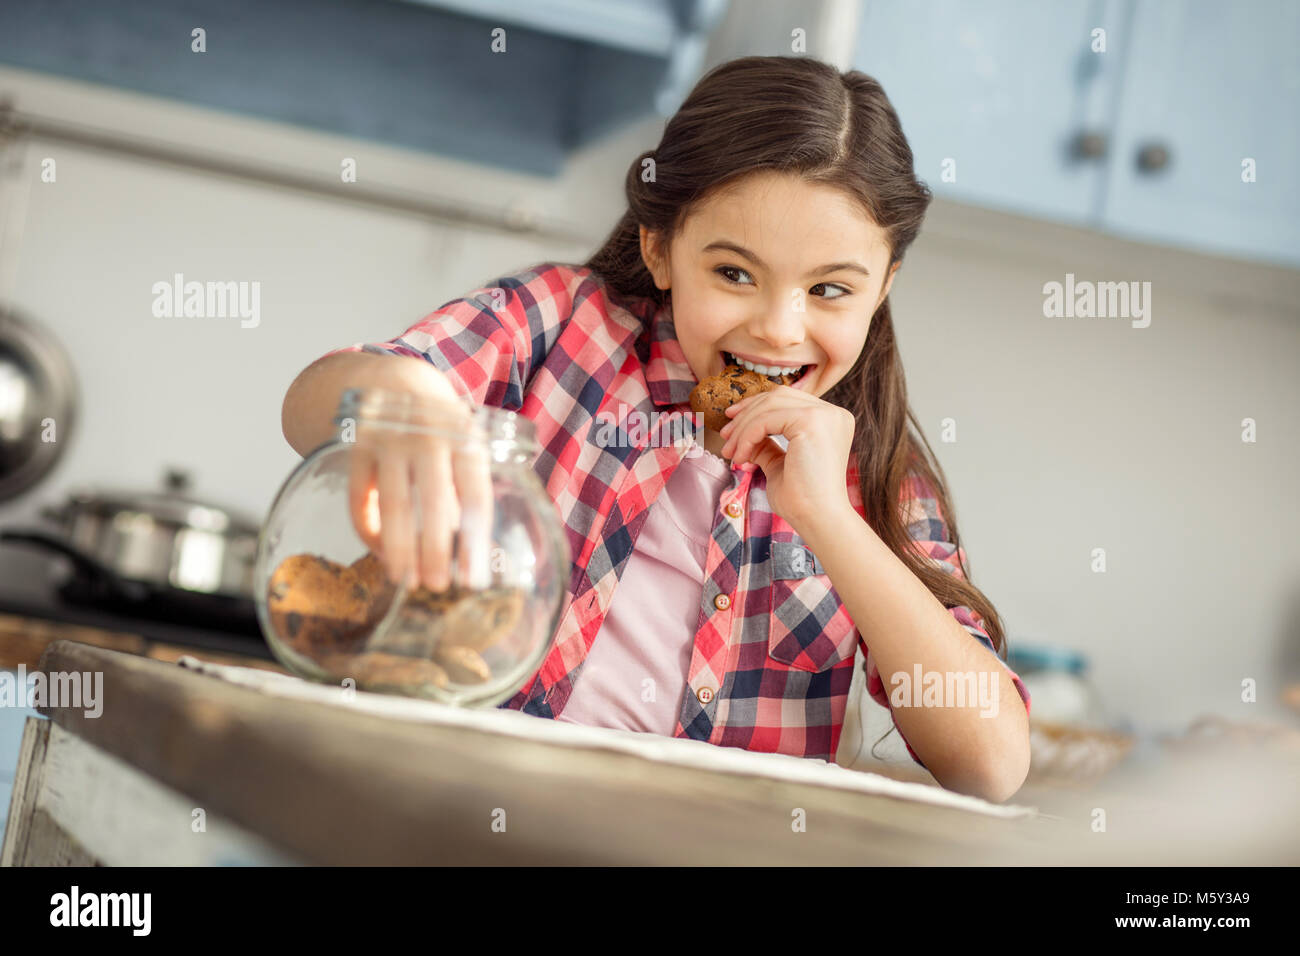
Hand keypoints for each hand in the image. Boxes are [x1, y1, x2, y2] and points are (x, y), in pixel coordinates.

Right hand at [346, 382, 494, 591]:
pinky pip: (359, 498)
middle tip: (437, 586)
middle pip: (433, 502)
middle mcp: (429, 438)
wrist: (396, 381)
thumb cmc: (443, 429)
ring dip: (399, 548)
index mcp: (466, 440)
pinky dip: (367, 530)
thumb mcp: (467, 445)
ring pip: (394, 504)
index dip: (475, 541)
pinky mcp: (356, 449)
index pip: (475, 496)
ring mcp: (390, 442)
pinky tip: (380, 553)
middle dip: (434, 550)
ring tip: (405, 580)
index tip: (474, 579)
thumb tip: (479, 554)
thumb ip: (471, 487)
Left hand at [717, 387, 855, 527]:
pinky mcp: (812, 421)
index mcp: (831, 421)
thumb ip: (767, 445)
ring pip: (769, 405)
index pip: (788, 400)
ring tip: (729, 451)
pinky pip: (766, 420)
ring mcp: (825, 415)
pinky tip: (740, 457)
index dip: (756, 407)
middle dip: (746, 413)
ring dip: (743, 427)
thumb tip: (744, 434)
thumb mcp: (779, 464)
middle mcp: (833, 413)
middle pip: (778, 397)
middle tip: (725, 435)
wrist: (818, 520)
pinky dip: (747, 436)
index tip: (731, 422)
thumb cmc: (802, 500)